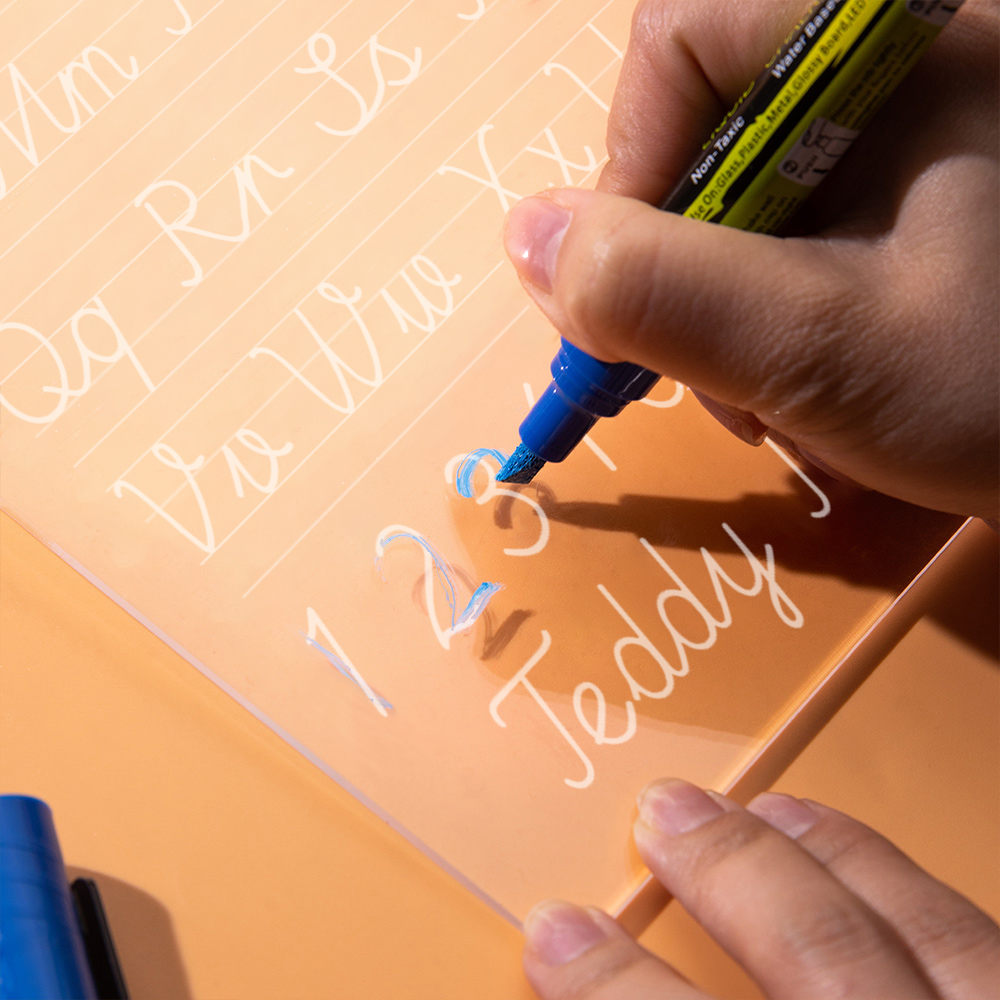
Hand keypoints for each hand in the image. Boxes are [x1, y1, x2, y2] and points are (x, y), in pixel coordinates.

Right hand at [503, 0, 998, 520]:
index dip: (631, 163)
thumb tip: (525, 239)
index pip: (686, 34)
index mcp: (895, 44)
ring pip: (739, 192)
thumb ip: (659, 292)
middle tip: (708, 377)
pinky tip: (805, 381)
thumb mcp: (820, 350)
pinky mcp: (908, 187)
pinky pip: (787, 226)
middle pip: (706, 129)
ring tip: (770, 403)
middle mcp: (898, 63)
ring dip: (722, 311)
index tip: (628, 288)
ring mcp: (906, 130)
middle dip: (683, 270)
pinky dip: (768, 312)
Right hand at [522, 780, 999, 998]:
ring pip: (935, 936)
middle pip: (824, 956)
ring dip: (840, 860)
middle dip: (732, 877)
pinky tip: (880, 867)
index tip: (552, 933)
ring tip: (766, 808)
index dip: (612, 989)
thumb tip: (586, 960)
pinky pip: (990, 942)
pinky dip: (925, 897)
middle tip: (661, 812)